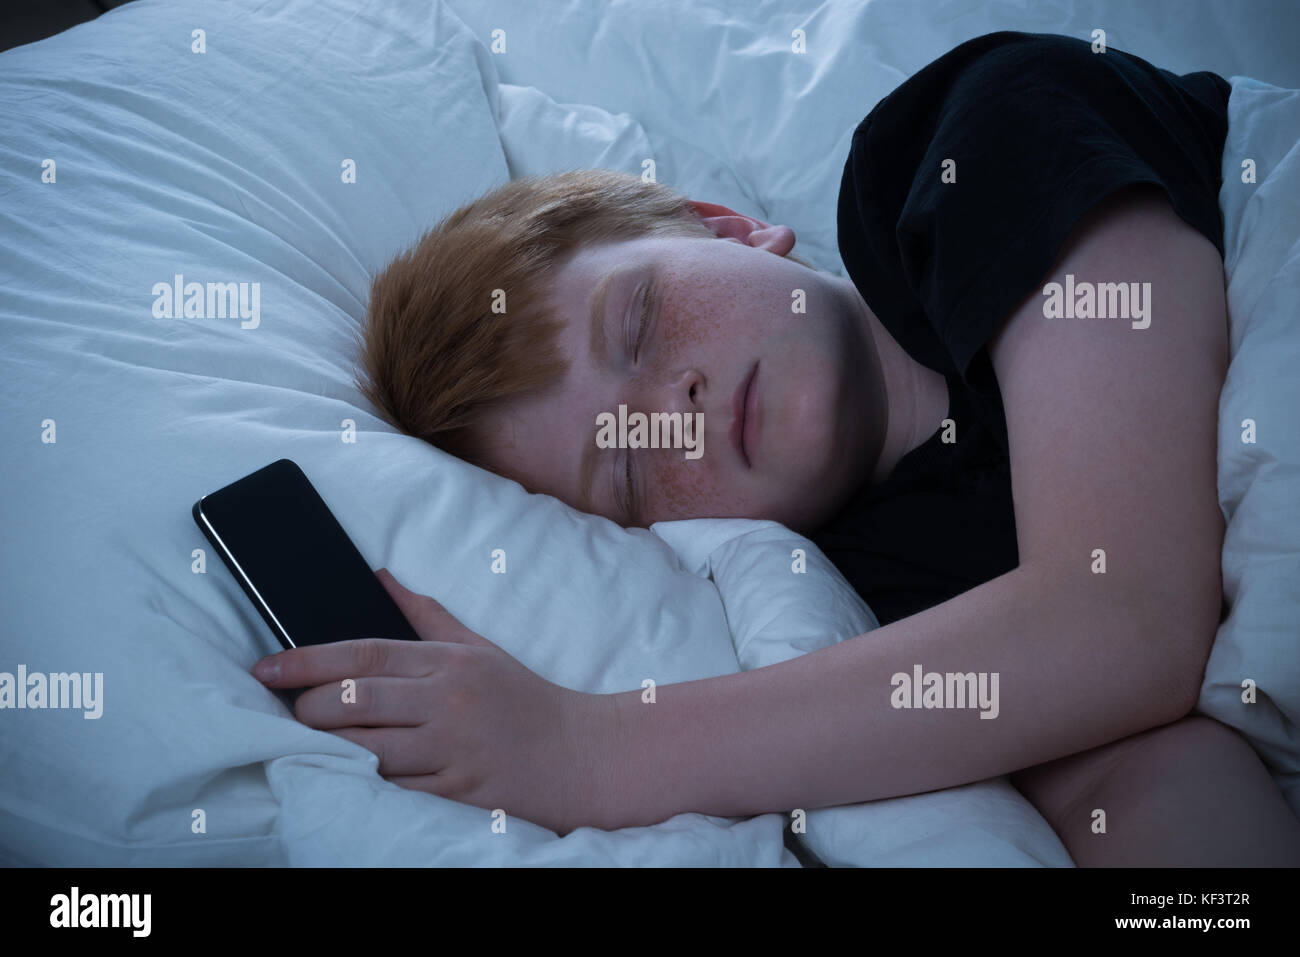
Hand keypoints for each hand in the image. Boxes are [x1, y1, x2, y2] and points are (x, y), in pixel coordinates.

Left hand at [250, 568, 613, 834]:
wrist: (581, 755)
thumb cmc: (523, 699)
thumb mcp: (479, 648)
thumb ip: (426, 615)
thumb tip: (380, 578)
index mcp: (450, 662)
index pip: (365, 653)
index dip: (307, 659)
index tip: (266, 667)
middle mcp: (450, 701)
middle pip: (357, 701)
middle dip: (311, 709)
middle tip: (292, 713)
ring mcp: (455, 749)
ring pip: (368, 749)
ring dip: (330, 749)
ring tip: (310, 745)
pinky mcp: (460, 793)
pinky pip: (396, 791)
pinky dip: (367, 786)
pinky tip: (351, 779)